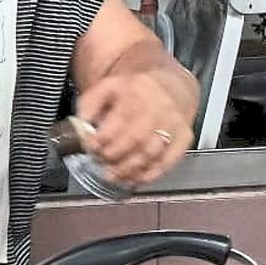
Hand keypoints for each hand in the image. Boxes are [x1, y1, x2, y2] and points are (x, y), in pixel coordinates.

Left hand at [77, 69, 193, 187]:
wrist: (169, 85)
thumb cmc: (134, 90)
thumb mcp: (107, 86)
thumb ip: (89, 103)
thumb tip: (81, 123)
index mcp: (137, 91)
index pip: (120, 118)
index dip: (103, 138)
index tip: (91, 147)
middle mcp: (159, 107)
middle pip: (137, 138)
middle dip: (114, 155)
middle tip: (100, 161)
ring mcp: (174, 123)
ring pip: (151, 152)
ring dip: (129, 169)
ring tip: (113, 175)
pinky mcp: (184, 138)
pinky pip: (168, 161)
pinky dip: (150, 174)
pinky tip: (134, 178)